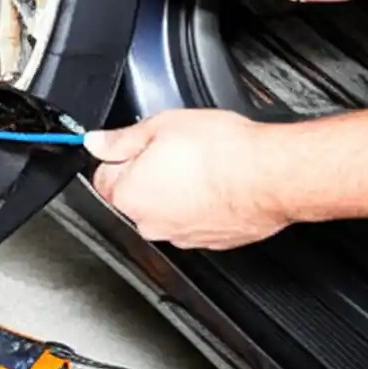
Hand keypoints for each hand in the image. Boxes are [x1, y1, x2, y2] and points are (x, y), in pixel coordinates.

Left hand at [84, 109, 290, 249]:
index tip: (135, 146)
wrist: (271, 176)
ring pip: (165, 210)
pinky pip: (193, 221)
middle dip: (146, 175)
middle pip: (134, 196)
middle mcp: (150, 222)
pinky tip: (216, 186)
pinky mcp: (210, 242)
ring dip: (175, 192)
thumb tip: (97, 142)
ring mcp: (180, 236)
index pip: (104, 177)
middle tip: (173, 152)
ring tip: (200, 168)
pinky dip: (199, 207)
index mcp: (129, 194)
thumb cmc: (223, 152)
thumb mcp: (161, 126)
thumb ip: (121, 138)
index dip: (120, 156)